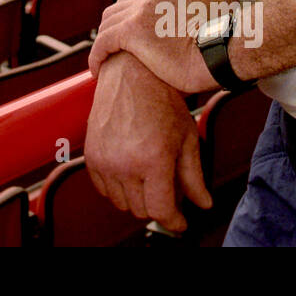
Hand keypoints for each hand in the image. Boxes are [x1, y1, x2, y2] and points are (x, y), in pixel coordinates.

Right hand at [84, 52, 211, 230]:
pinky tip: (130, 172)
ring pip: (121, 202)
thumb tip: (203, 203)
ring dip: (136, 197)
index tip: (180, 221)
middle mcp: (124, 163)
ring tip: (149, 177)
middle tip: (168, 189)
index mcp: (152, 160)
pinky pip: (102, 188)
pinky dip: (116, 187)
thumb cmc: (161, 99)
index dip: (174, 221)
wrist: (132, 73)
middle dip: (158, 204)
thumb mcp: (186, 138)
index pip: (160, 211)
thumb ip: (194, 176)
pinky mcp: (91, 154)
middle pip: (141, 209)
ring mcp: (105, 159)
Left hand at [88, 0, 217, 93]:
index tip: (119, 40)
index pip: (131, 4)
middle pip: (114, 11)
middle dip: (108, 32)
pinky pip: (103, 43)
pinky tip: (97, 70)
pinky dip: (96, 56)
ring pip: (106, 26)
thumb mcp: (190, 31)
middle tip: (106, 52)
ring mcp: (140, 13)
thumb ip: (174, 29)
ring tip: (101, 63)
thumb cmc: (212, 53)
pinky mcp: (132, 31)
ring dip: (101, 46)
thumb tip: (169, 47)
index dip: (121, 22)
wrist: (218, 55)